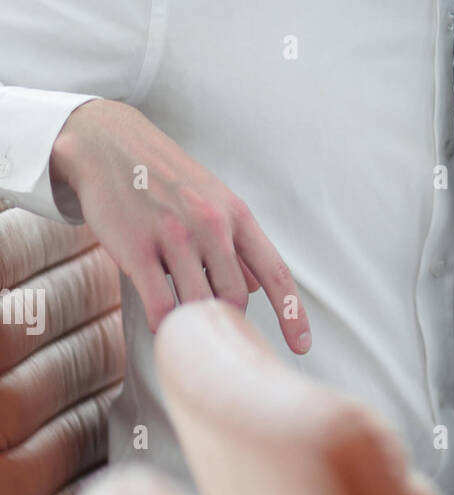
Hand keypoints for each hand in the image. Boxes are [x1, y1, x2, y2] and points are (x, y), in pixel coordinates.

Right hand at [49, 99, 309, 353]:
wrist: (109, 147)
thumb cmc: (166, 180)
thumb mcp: (213, 202)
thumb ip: (237, 245)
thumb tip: (259, 287)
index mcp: (236, 215)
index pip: (276, 272)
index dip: (292, 313)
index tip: (301, 346)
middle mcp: (212, 224)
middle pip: (235, 297)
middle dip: (227, 319)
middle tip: (209, 324)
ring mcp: (174, 236)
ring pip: (200, 305)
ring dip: (194, 324)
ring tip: (183, 323)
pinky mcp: (136, 248)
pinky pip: (161, 305)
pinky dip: (165, 324)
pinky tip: (162, 323)